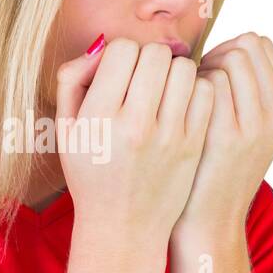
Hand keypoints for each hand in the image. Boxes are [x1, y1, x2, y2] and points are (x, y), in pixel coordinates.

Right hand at [55, 36, 212, 245]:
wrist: (123, 227)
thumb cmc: (91, 172)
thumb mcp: (66, 129)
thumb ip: (73, 79)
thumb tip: (103, 45)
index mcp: (98, 118)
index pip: (122, 49)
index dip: (121, 53)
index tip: (120, 72)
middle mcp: (134, 126)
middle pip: (156, 54)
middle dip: (149, 59)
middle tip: (144, 79)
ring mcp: (168, 137)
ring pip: (185, 69)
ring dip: (174, 72)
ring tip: (165, 90)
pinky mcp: (192, 146)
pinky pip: (206, 93)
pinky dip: (196, 90)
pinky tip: (182, 104)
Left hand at [171, 31, 272, 243]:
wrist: (209, 221)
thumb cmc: (213, 169)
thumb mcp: (247, 132)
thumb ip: (245, 93)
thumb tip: (224, 48)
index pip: (262, 45)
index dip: (231, 48)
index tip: (211, 73)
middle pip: (247, 45)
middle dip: (217, 53)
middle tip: (196, 84)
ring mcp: (256, 125)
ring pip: (231, 59)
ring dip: (203, 68)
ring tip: (187, 96)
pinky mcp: (228, 135)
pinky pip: (209, 83)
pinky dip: (190, 86)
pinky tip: (177, 108)